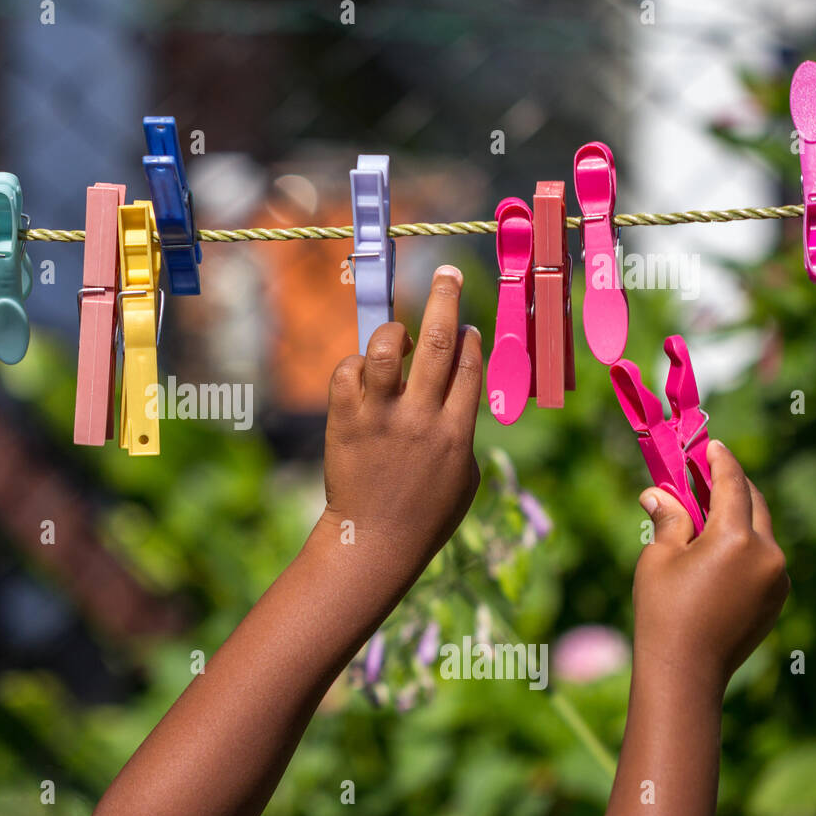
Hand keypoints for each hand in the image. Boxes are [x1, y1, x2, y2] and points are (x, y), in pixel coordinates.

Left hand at [319, 266, 481, 594]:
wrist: (374, 543)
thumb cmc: (424, 516)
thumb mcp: (464, 479)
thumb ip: (463, 433)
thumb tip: (461, 397)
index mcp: (457, 431)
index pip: (469, 366)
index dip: (470, 338)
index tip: (468, 326)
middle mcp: (421, 418)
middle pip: (438, 342)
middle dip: (445, 299)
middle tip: (447, 273)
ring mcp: (381, 418)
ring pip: (386, 350)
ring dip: (392, 332)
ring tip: (395, 334)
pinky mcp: (345, 422)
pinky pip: (347, 373)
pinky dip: (353, 365)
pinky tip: (360, 375)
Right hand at [633, 440, 789, 695]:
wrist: (685, 671)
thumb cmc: (662, 610)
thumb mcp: (658, 558)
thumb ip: (669, 519)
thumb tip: (659, 493)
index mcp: (736, 539)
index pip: (733, 484)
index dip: (720, 461)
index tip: (710, 445)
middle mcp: (767, 554)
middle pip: (755, 504)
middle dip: (731, 486)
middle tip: (703, 475)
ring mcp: (777, 578)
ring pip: (761, 532)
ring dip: (737, 517)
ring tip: (703, 515)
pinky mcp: (776, 598)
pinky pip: (763, 559)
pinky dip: (744, 545)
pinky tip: (714, 551)